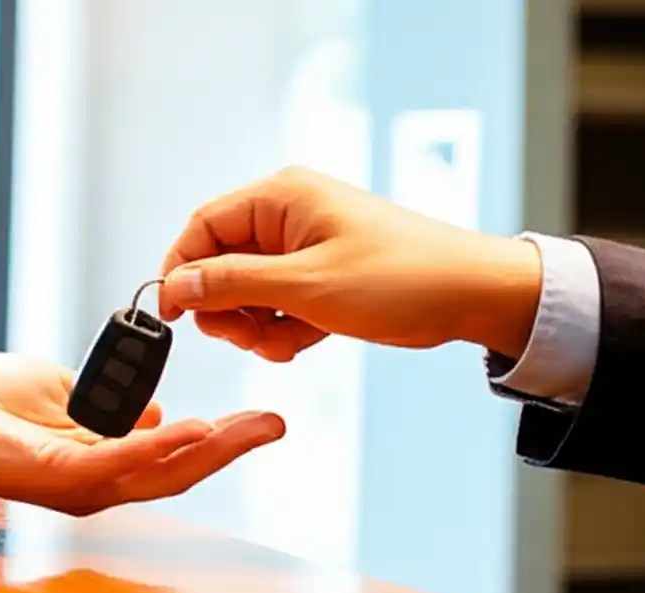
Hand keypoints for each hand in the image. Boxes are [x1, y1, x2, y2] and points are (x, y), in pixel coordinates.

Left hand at [0, 353, 283, 518]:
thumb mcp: (59, 394)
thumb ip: (105, 405)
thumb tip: (151, 410)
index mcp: (96, 464)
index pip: (170, 460)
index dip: (217, 442)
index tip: (258, 419)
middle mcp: (92, 484)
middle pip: (179, 473)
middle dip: (232, 449)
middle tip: (278, 425)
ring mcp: (75, 485)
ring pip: (160, 474)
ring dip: (213, 450)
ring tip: (256, 425)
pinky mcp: (54, 474)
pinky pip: (117, 463)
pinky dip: (158, 447)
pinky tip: (192, 426)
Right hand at [157, 166, 541, 360]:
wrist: (471, 295)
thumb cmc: (401, 277)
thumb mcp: (305, 286)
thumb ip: (232, 284)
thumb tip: (176, 285)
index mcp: (280, 197)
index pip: (202, 227)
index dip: (181, 272)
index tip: (173, 315)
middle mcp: (288, 214)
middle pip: (221, 262)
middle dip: (227, 308)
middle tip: (248, 337)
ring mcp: (306, 245)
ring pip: (248, 290)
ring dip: (257, 325)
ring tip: (286, 343)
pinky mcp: (322, 273)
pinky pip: (278, 302)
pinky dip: (283, 328)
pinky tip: (304, 341)